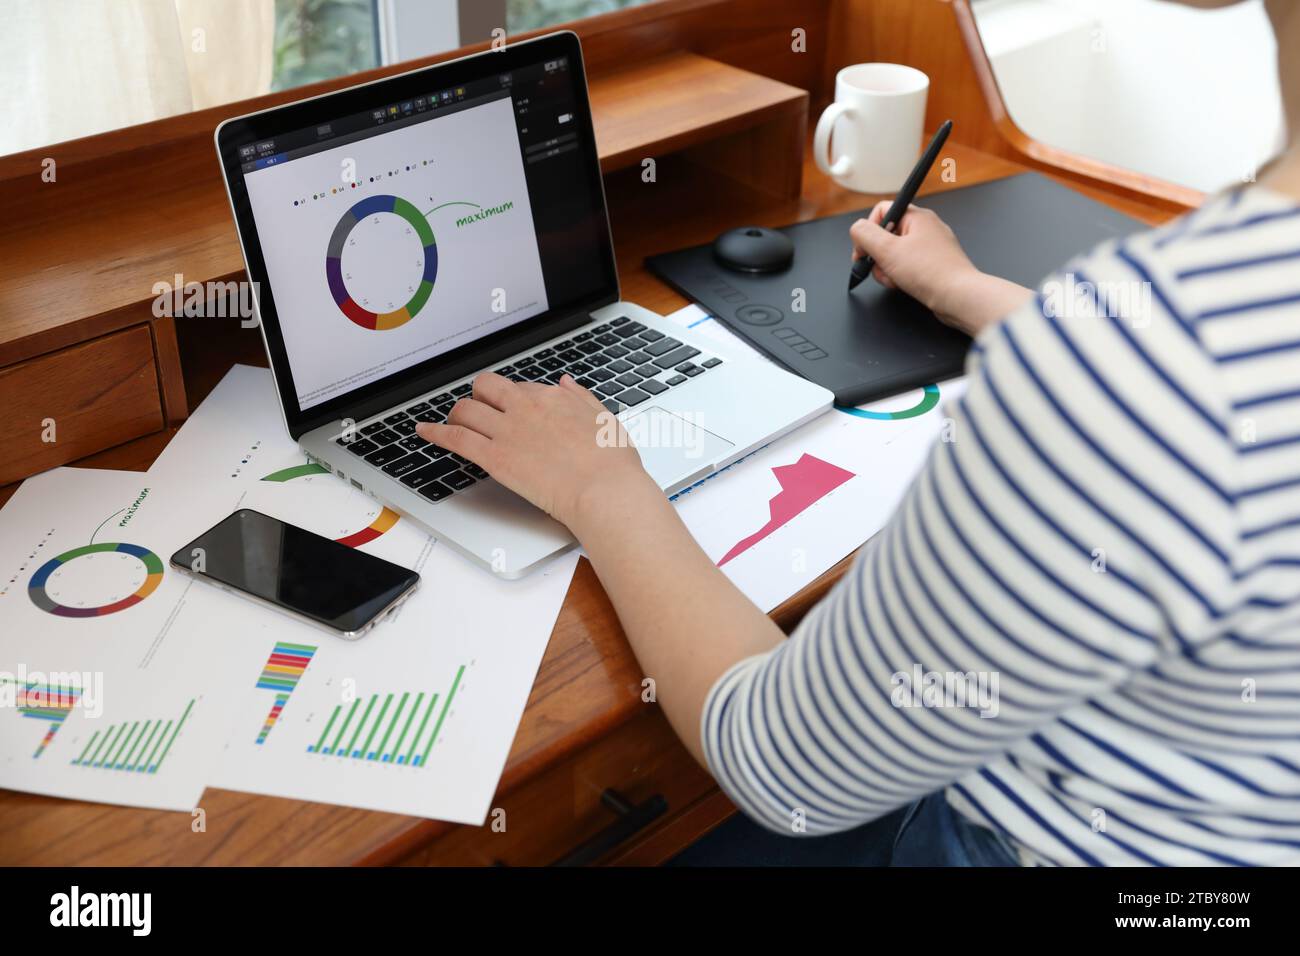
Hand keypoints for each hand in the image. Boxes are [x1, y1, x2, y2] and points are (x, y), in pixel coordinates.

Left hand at [414, 373, 656, 531]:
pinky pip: (454, 437)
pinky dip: (434, 432)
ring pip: (465, 409)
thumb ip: (582, 398)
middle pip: (485, 388)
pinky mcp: (494, 457)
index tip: (508, 410)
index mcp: (552, 398)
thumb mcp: (604, 419)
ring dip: (455, 414)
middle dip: (479, 397)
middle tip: (478, 411)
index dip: (511, 400)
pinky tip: (423, 432)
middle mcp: (525, 407)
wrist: (604, 490)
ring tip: (450, 422)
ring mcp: (507, 431)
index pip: (518, 388)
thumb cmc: (611, 463)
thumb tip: (566, 383)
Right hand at [850, 201, 982, 325]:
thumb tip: (856, 229)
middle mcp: (926, 228)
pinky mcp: (934, 264)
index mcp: (917, 216)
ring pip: (896, 253)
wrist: (958, 297)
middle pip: (887, 234)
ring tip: (895, 279)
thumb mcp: (887, 250)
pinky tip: (904, 284)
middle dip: (877, 255)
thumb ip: (865, 235)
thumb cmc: (931, 273)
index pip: (882, 210)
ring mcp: (931, 247)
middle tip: (880, 268)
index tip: (863, 249)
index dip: (868, 230)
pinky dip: (901, 275)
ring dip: (887, 268)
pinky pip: (908, 265)